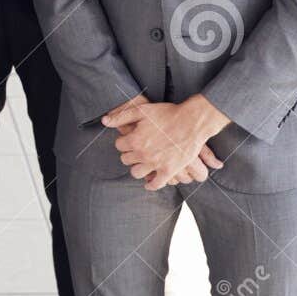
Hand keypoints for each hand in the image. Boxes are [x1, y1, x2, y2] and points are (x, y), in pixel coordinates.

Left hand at [104, 94, 229, 190]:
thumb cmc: (167, 114)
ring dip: (137, 168)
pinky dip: (151, 185)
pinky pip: (155, 184)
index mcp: (134, 140)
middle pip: (126, 160)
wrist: (192, 122)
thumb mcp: (142, 110)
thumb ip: (121, 116)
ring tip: (141, 163)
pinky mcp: (169, 171)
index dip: (124, 141)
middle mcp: (142, 154)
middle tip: (136, 150)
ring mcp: (155, 164)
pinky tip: (149, 182)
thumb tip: (104, 121)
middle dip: (129, 154)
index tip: (130, 139)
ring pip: (136, 173)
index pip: (119, 145)